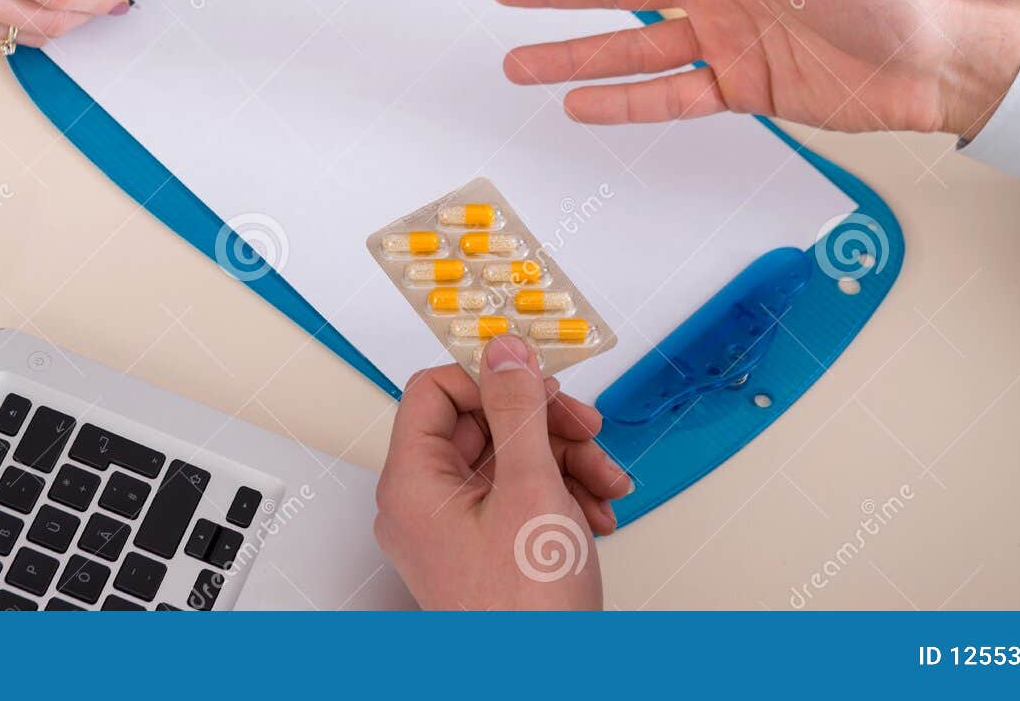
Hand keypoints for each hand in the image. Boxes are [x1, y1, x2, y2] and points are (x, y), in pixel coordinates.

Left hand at [373, 337, 631, 609]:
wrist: (549, 687)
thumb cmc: (527, 614)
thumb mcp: (530, 489)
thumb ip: (518, 410)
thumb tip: (504, 352)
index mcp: (412, 484)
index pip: (434, 392)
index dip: (489, 379)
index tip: (538, 383)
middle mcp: (424, 505)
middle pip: (481, 426)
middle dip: (545, 426)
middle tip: (587, 431)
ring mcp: (455, 531)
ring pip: (509, 460)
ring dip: (566, 460)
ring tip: (606, 484)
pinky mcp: (486, 550)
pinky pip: (519, 497)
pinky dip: (562, 495)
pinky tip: (597, 513)